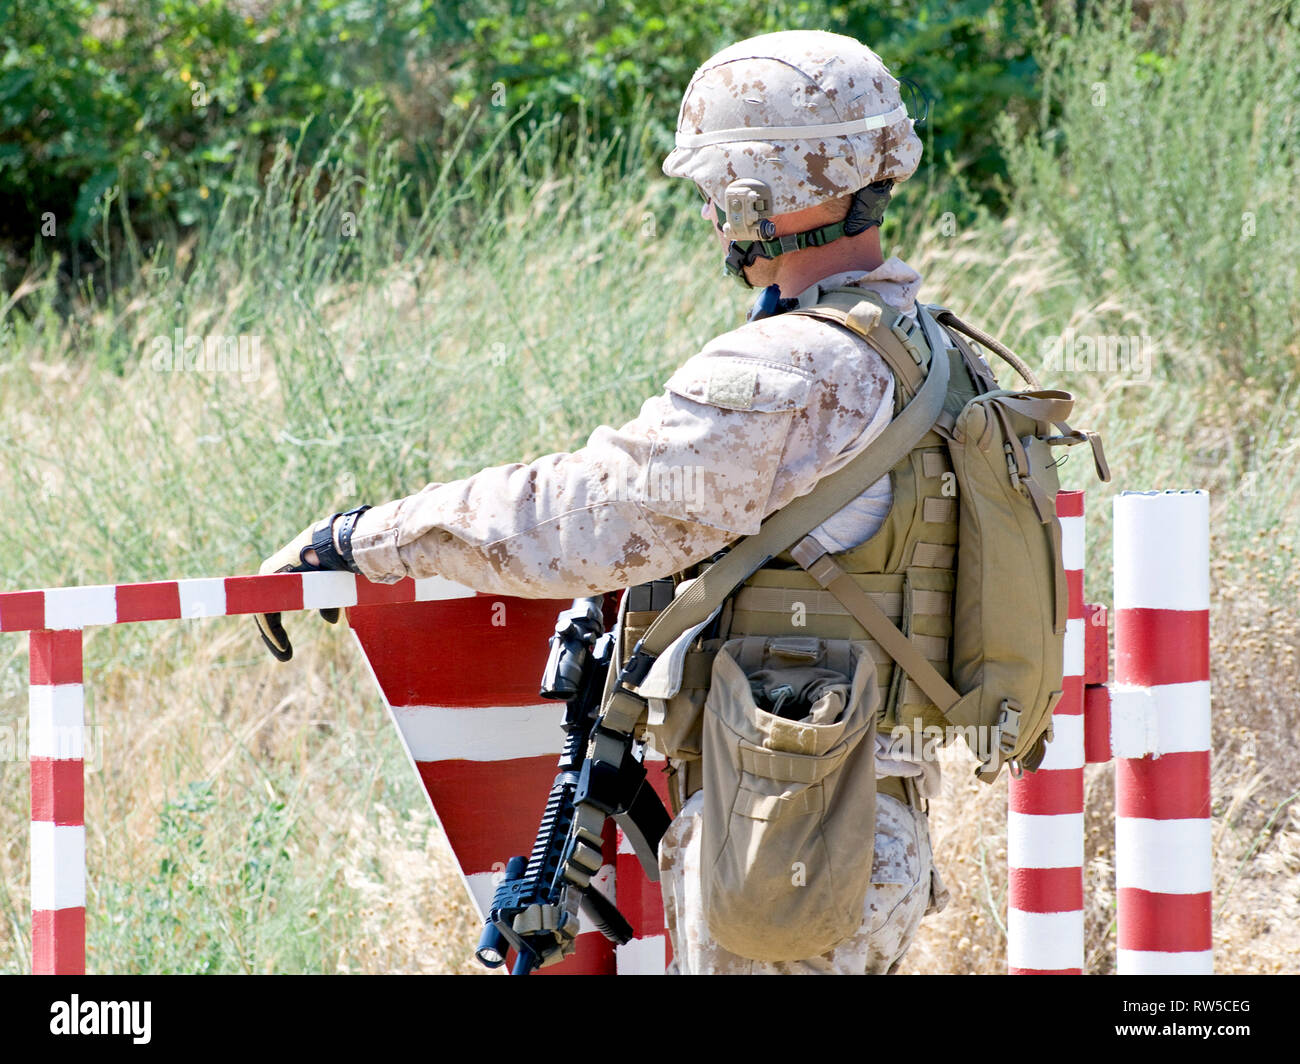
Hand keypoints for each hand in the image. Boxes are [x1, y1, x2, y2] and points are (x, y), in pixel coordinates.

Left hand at [253, 518, 340, 661]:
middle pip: (267, 612)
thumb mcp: (331, 589)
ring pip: (263, 615)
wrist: (335, 544)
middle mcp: (273, 577)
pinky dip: (272, 632)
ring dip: (272, 637)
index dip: (277, 629)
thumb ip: (327, 604)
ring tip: (284, 654)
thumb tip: (330, 621)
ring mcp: (268, 577)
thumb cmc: (336, 561)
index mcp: (286, 577)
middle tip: (283, 654)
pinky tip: (282, 646)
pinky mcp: (268, 581)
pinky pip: (264, 612)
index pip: (275, 608)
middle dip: (273, 635)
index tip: (285, 648)